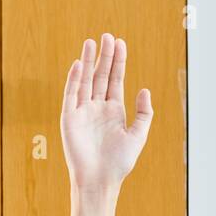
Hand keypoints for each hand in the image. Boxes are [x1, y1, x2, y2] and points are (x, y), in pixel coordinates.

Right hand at [60, 34, 152, 191]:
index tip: (121, 44)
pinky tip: (79, 64)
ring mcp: (83, 110)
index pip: (116, 80)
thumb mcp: (138, 136)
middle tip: (108, 36)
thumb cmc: (119, 162)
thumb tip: (146, 90)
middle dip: (105, 56)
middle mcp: (98, 107)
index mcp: (114, 111)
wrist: (101, 179)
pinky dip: (75, 79)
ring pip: (86, 80)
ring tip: (92, 42)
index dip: (118, 63)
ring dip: (88, 61)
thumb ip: (144, 114)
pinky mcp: (69, 117)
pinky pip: (72, 94)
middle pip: (101, 76)